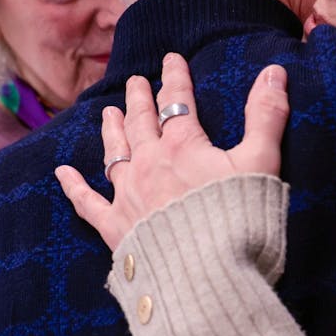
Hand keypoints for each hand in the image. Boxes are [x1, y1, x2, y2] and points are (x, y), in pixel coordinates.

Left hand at [56, 53, 289, 250]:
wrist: (208, 275)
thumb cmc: (240, 219)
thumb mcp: (262, 162)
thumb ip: (266, 115)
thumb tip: (274, 71)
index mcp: (183, 146)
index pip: (177, 101)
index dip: (175, 78)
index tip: (171, 59)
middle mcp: (149, 165)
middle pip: (140, 123)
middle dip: (139, 99)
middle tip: (135, 81)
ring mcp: (128, 196)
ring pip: (115, 153)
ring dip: (111, 131)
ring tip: (108, 113)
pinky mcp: (115, 228)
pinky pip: (88, 203)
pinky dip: (74, 187)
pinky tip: (62, 174)